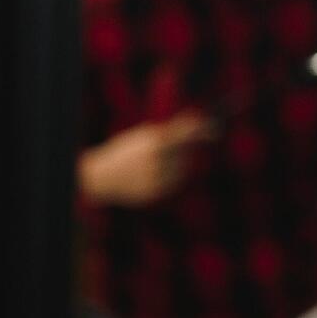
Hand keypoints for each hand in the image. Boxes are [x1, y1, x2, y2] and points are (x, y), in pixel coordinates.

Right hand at [79, 111, 213, 207]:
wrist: (102, 178)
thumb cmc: (123, 153)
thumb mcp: (142, 137)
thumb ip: (167, 133)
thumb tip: (196, 124)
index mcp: (154, 144)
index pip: (185, 135)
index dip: (202, 131)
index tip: (214, 129)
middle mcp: (159, 162)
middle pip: (188, 154)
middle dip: (185, 149)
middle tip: (172, 148)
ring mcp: (158, 179)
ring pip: (183, 170)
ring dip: (177, 165)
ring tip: (155, 164)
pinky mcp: (157, 194)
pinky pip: (175, 185)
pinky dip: (170, 179)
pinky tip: (153, 176)